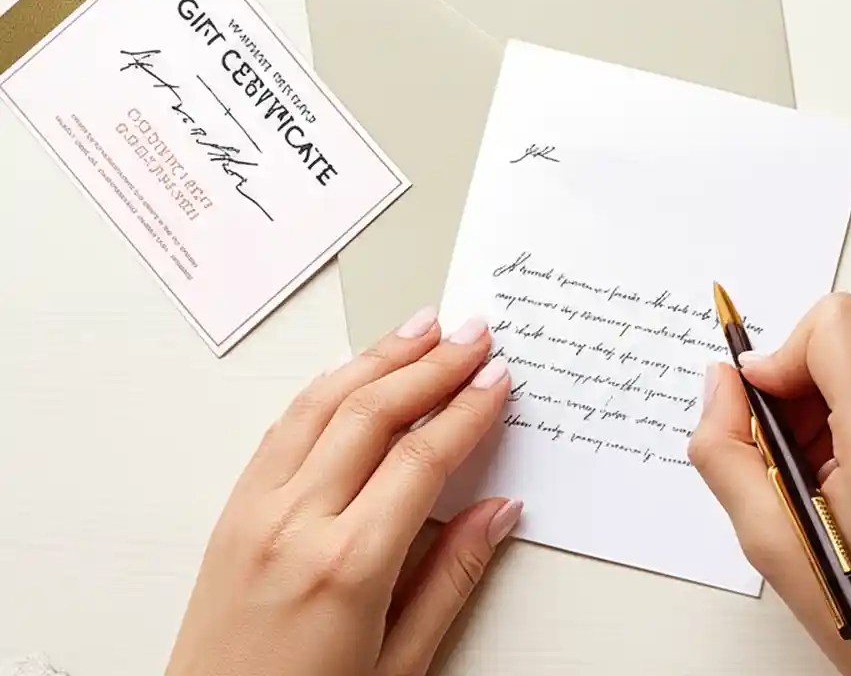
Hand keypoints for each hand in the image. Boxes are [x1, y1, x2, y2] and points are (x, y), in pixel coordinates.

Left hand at [167, 308, 518, 675]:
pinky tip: (352, 372)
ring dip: (376, 358)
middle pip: (373, 414)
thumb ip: (453, 578)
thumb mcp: (401, 662)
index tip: (496, 379)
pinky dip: (325, 389)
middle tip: (472, 335)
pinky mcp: (232, 513)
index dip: (466, 409)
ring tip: (419, 329)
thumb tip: (497, 513)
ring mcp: (255, 512)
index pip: (421, 458)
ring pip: (321, 405)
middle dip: (430, 364)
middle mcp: (295, 525)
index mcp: (347, 566)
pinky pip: (282, 429)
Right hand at [689, 294, 850, 675]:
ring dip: (829, 414)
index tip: (757, 401)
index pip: (834, 324)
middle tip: (786, 465)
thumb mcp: (773, 545)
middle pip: (848, 347)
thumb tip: (721, 385)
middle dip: (798, 392)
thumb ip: (727, 452)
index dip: (779, 353)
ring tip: (824, 491)